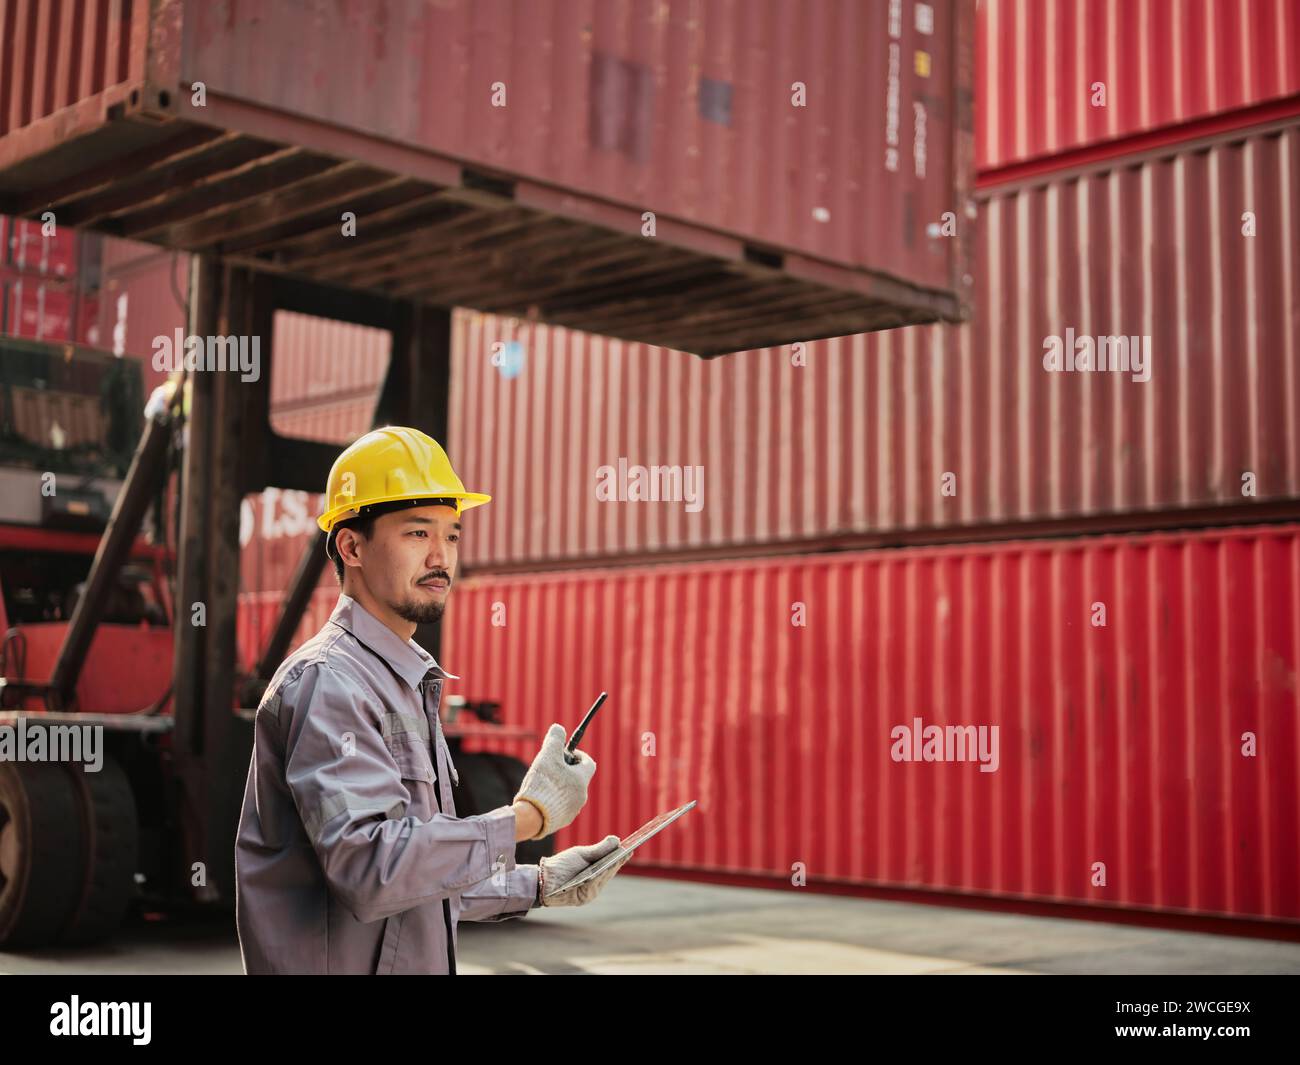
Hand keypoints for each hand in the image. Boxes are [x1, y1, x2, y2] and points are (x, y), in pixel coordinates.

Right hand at [513, 723, 595, 838]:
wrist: (531, 817)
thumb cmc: (542, 784)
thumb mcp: (547, 755)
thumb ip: (555, 739)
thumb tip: (559, 728)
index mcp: (581, 780)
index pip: (589, 763)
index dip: (578, 755)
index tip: (566, 753)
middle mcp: (581, 796)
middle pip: (578, 778)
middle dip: (566, 770)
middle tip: (550, 767)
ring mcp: (573, 811)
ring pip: (570, 793)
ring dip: (560, 785)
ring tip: (543, 783)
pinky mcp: (562, 821)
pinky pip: (562, 806)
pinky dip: (554, 799)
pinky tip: (540, 798)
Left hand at [538, 835, 629, 906]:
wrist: (543, 877)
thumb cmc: (562, 864)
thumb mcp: (582, 854)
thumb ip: (599, 849)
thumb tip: (617, 840)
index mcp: (596, 874)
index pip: (611, 865)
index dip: (621, 858)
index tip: (630, 848)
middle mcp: (595, 885)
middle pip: (609, 872)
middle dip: (618, 861)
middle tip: (627, 850)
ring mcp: (590, 893)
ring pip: (603, 879)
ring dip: (610, 869)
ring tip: (618, 857)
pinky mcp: (583, 898)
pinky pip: (592, 885)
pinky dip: (598, 877)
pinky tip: (603, 869)